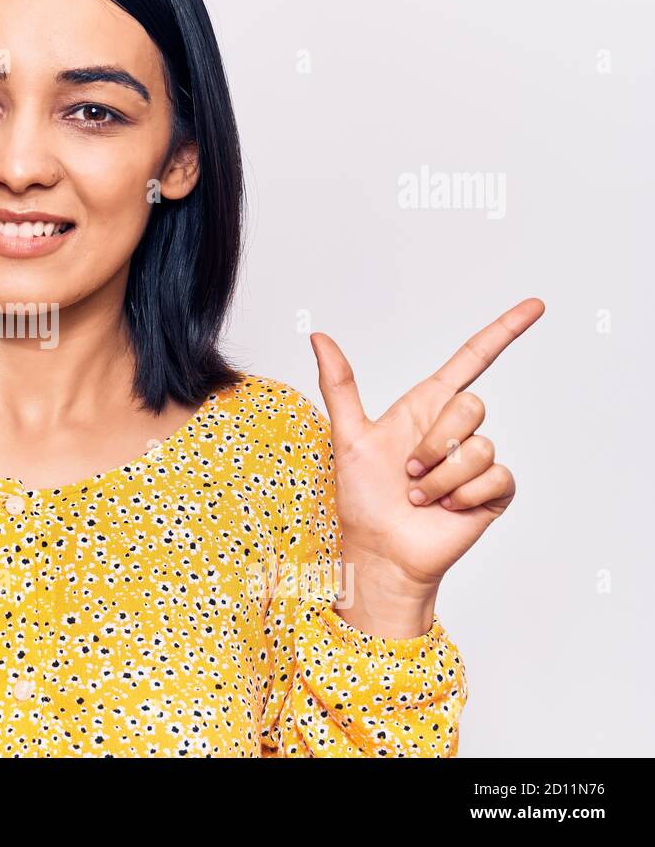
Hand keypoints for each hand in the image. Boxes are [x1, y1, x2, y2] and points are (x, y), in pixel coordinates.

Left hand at [309, 298, 544, 615]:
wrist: (381, 549)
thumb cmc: (363, 498)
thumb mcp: (347, 436)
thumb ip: (339, 384)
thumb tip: (318, 336)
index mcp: (425, 408)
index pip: (471, 360)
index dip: (503, 331)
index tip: (535, 305)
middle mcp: (455, 430)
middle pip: (471, 406)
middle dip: (435, 442)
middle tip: (409, 471)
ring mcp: (477, 461)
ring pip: (480, 446)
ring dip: (441, 477)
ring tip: (419, 495)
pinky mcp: (493, 491)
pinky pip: (495, 476)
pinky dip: (462, 495)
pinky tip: (445, 509)